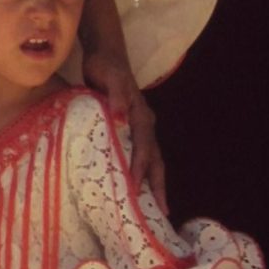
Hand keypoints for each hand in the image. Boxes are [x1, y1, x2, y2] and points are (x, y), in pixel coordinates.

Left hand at [83, 47, 168, 215]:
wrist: (106, 56)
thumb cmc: (106, 68)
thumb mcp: (109, 79)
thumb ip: (115, 97)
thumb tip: (121, 118)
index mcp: (142, 117)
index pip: (143, 149)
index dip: (141, 170)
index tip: (136, 189)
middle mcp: (145, 125)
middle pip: (155, 160)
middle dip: (158, 186)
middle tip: (162, 212)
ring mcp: (139, 127)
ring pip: (151, 160)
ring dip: (152, 182)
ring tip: (154, 206)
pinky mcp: (129, 128)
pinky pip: (138, 154)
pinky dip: (140, 171)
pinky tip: (135, 184)